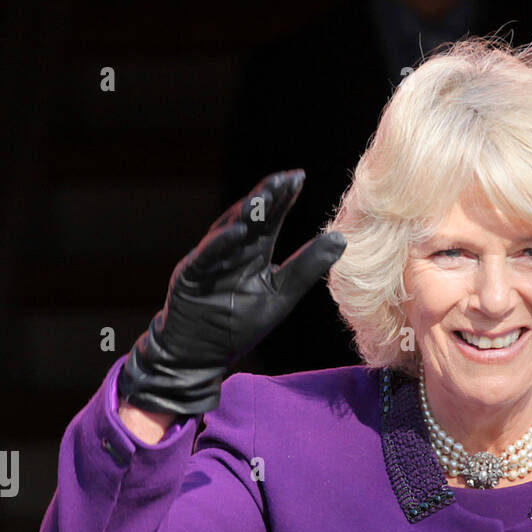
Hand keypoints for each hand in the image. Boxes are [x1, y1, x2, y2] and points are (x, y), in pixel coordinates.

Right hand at [118, 170, 346, 417]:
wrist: (199, 354)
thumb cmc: (238, 326)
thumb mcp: (280, 297)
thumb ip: (306, 268)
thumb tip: (341, 239)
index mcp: (253, 253)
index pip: (270, 220)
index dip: (283, 199)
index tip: (299, 177)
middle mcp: (231, 251)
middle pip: (250, 218)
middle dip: (266, 198)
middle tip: (285, 178)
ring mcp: (208, 260)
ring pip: (228, 230)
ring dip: (246, 214)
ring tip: (266, 196)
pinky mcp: (190, 276)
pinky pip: (206, 257)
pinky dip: (221, 244)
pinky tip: (238, 231)